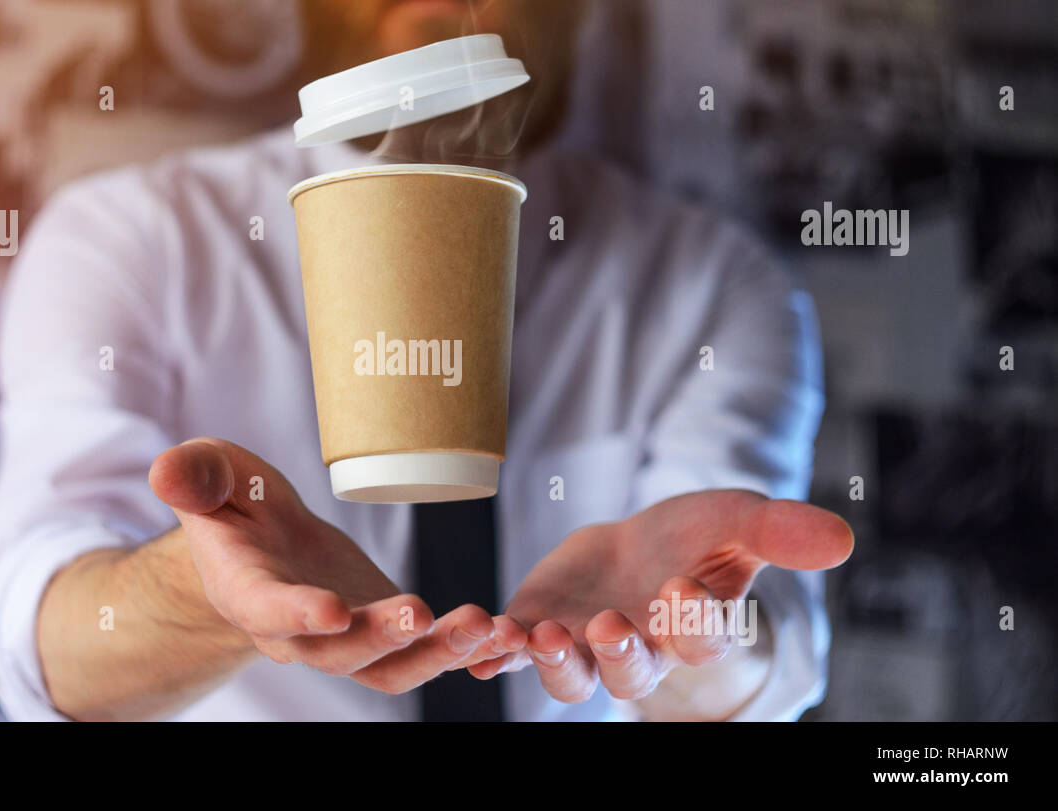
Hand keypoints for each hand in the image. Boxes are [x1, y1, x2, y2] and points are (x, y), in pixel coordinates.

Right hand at [148, 438, 524, 692]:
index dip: (296, 613)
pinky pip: (422, 656)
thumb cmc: (234, 503)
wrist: (260, 542)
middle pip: (338, 651)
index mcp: (246, 590)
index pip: (268, 609)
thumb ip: (194, 477)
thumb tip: (165, 470)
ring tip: (485, 626)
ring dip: (437, 655)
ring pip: (388, 668)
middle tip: (424, 611)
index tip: (330, 609)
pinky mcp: (382, 634)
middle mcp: (295, 631)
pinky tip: (505, 632)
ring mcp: (343, 639)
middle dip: (381, 638)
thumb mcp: (211, 476)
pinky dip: (462, 651)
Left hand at [469, 490, 852, 710]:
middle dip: (619, 653)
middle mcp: (638, 649)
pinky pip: (511, 652)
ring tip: (533, 635)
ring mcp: (582, 644)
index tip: (682, 588)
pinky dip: (491, 651)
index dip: (694, 621)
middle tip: (610, 625)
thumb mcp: (737, 520)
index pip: (700, 640)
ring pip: (569, 675)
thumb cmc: (692, 537)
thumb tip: (842, 538)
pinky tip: (472, 642)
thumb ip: (780, 530)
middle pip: (630, 671)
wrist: (635, 543)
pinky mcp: (537, 628)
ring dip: (551, 662)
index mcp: (692, 629)